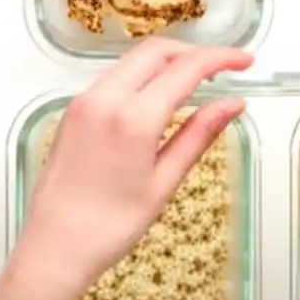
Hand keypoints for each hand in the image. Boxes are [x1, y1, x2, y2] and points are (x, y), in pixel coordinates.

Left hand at [18, 38, 252, 295]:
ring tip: (197, 81)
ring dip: (167, 61)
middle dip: (194, 52)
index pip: (185, 68)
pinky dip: (142, 76)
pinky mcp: (73, 110)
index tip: (244, 62)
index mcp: (132, 118)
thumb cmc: (110, 227)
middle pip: (157, 51)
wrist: (54, 248)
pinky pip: (113, 77)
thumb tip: (233, 104)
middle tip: (224, 68)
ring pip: (133, 60)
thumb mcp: (164, 182)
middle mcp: (104, 99)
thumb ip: (199, 135)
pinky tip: (159, 96)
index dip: (220, 58)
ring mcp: (84, 101)